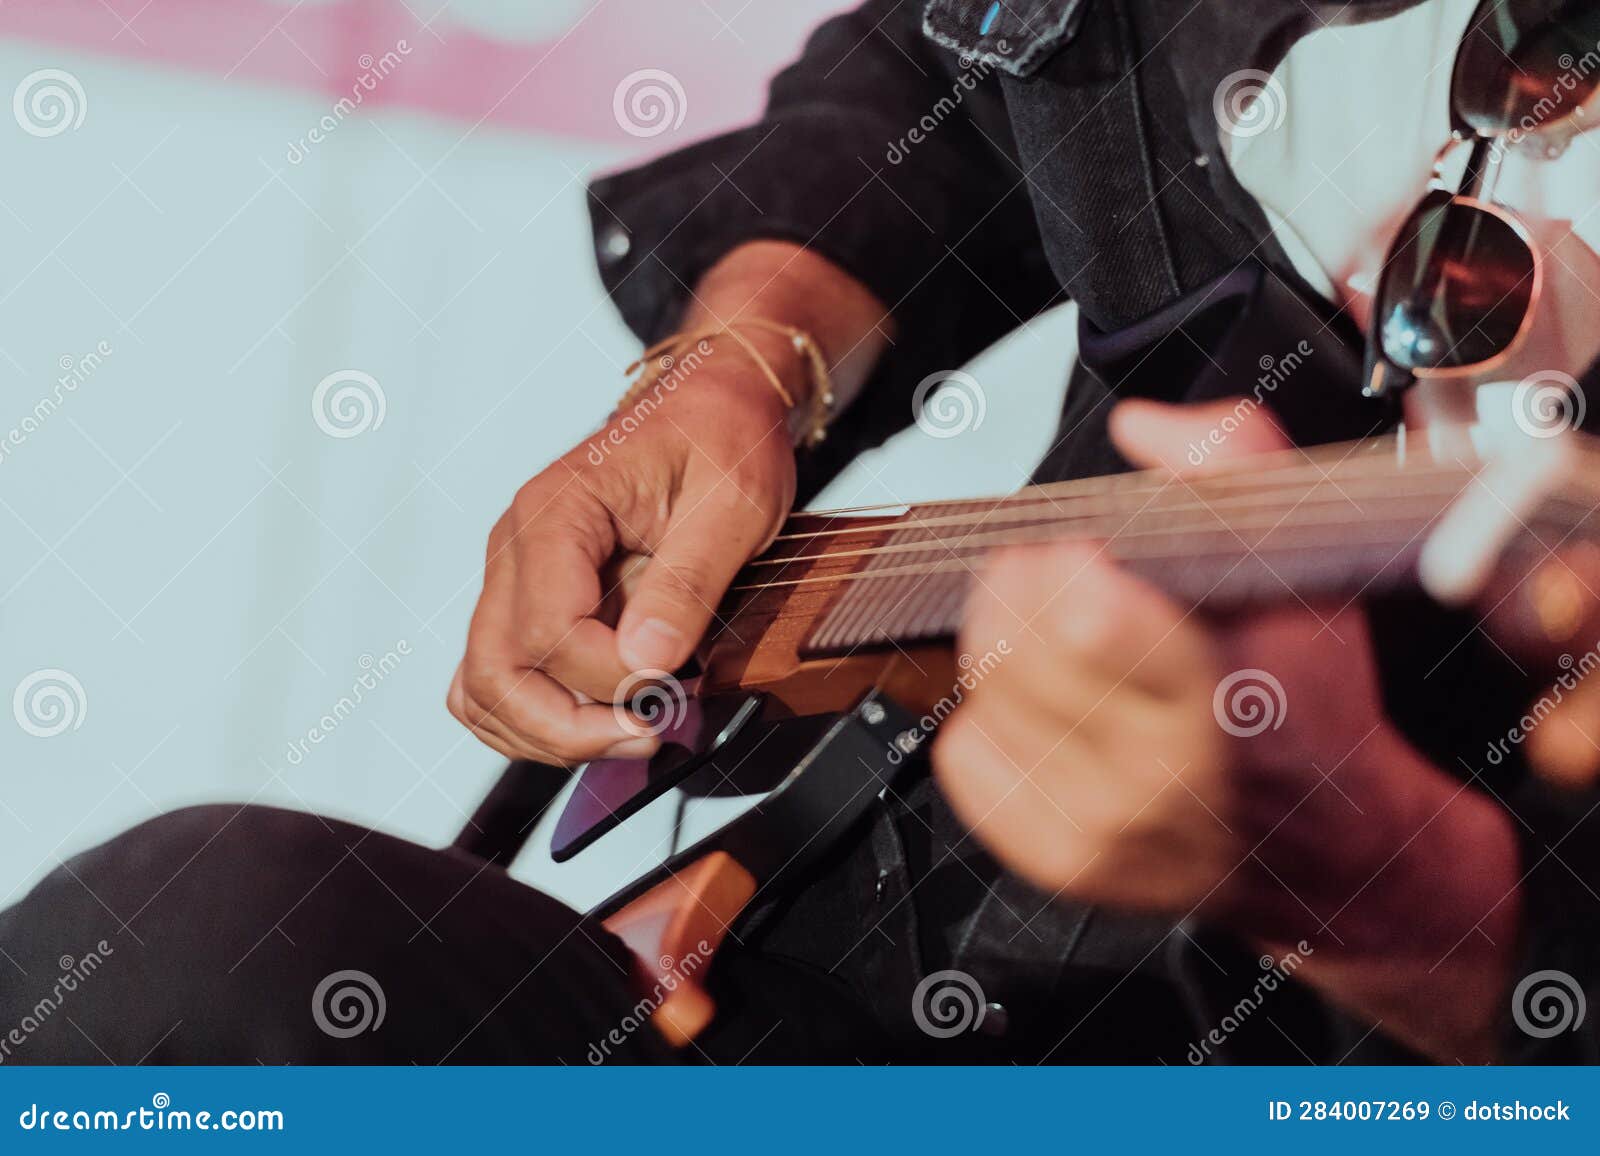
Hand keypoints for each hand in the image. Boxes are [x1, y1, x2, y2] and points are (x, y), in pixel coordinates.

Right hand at [448, 342, 796, 765]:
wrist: (712, 404)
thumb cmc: (722, 440)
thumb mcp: (733, 505)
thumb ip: (688, 583)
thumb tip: (647, 662)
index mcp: (556, 512)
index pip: (548, 630)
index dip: (607, 679)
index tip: (673, 688)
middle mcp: (516, 544)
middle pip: (495, 670)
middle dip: (567, 727)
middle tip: (646, 735)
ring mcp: (514, 574)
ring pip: (483, 686)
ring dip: (547, 732)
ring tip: (628, 734)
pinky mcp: (528, 598)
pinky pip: (498, 675)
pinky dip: (534, 717)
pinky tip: (597, 721)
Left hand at [932, 399, 1521, 1059]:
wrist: (1320, 841)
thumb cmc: (1308, 702)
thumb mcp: (1305, 564)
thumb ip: (1235, 463)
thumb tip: (1142, 424)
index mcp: (1218, 694)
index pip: (1084, 618)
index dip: (1068, 562)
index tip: (1094, 556)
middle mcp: (1152, 774)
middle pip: (1008, 643)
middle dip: (1026, 589)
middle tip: (1071, 589)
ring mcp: (1099, 826)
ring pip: (980, 691)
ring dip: (1007, 648)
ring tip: (1067, 650)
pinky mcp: (1056, 859)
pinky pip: (963, 756)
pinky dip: (992, 719)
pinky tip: (1052, 714)